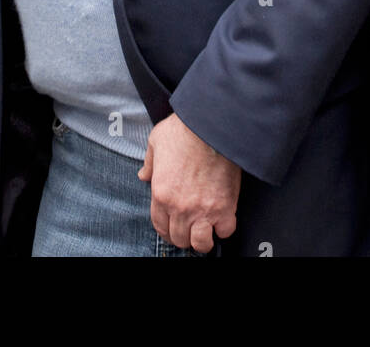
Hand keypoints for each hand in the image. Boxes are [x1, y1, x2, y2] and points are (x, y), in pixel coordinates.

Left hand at [138, 113, 240, 252]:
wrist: (210, 124)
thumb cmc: (184, 129)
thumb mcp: (156, 141)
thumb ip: (149, 162)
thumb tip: (144, 174)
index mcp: (161, 193)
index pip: (161, 227)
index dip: (168, 229)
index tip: (174, 226)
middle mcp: (180, 207)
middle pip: (180, 239)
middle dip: (184, 235)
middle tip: (191, 227)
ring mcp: (202, 210)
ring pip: (201, 243)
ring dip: (203, 239)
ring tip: (206, 229)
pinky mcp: (224, 207)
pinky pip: (225, 231)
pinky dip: (224, 227)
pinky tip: (223, 218)